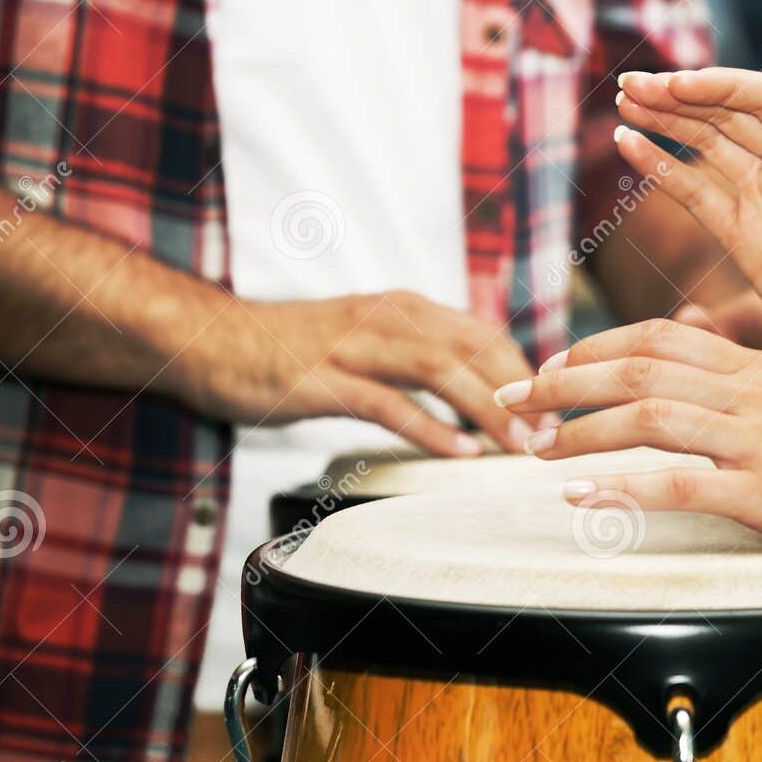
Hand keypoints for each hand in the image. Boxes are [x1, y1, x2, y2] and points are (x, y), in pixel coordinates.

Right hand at [175, 291, 556, 455]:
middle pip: (474, 347)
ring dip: (488, 410)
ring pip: (440, 371)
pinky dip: (430, 428)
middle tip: (552, 434)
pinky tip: (459, 453)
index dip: (524, 370)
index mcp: (403, 308)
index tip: (553, 408)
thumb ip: (417, 352)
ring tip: (519, 445)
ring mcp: (354, 347)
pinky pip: (387, 404)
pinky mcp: (322, 380)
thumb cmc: (291, 348)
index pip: (483, 333)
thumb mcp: (366, 338)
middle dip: (520, 392)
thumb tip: (474, 383)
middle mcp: (386, 318)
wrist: (208, 339)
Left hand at [500, 319, 761, 566]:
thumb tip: (713, 394)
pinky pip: (680, 484)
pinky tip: (582, 495)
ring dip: (580, 431)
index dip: (595, 347)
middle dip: (563, 380)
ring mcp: (759, 440)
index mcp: (761, 368)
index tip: (553, 365)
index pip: (660, 339)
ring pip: (648, 416)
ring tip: (534, 447)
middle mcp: (751, 393)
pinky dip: (621, 487)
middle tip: (514, 399)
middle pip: (638, 366)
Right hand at [613, 67, 761, 379]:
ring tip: (624, 102)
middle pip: (729, 114)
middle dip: (680, 96)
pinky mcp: (744, 237)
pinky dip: (663, 170)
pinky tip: (631, 148)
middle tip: (631, 83)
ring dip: (665, 121)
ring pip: (707, 145)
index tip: (680, 84)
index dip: (724, 87)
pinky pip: (696, 194)